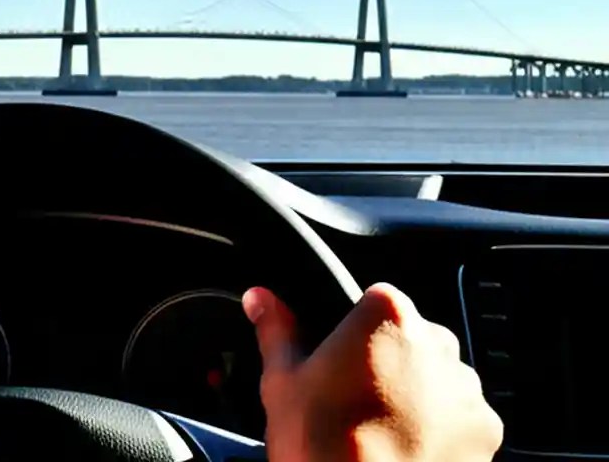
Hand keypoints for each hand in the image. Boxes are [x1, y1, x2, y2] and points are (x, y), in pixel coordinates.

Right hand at [243, 283, 502, 461]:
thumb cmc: (323, 444)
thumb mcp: (283, 382)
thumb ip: (277, 331)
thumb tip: (260, 298)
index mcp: (387, 317)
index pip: (373, 301)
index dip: (351, 331)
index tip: (337, 358)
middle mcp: (437, 345)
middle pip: (409, 339)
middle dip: (387, 362)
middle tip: (350, 399)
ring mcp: (466, 390)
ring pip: (436, 380)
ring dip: (415, 395)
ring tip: (378, 431)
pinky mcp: (485, 431)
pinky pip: (460, 420)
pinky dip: (440, 431)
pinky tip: (405, 451)